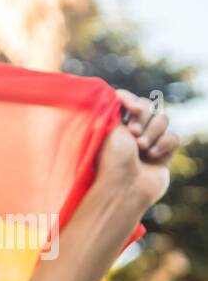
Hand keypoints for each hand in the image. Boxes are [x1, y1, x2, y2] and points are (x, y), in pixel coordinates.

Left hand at [94, 89, 178, 210]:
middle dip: (143, 118)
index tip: (130, 109)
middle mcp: (131, 132)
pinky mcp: (163, 154)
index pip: (130, 100)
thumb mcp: (107, 127)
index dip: (132, 101)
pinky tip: (151, 157)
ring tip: (140, 148)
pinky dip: (162, 145)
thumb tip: (119, 92)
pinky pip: (173, 138)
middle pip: (150, 106)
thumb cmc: (111, 159)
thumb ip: (114, 107)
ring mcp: (148, 142)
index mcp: (114, 124)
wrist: (123, 188)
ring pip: (163, 119)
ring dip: (152, 132)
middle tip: (132, 133)